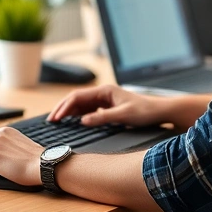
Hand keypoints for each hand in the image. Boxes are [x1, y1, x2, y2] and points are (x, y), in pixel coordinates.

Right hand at [48, 84, 167, 126]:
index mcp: (105, 90)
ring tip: (57, 121)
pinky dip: (78, 114)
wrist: (159, 111)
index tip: (55, 118)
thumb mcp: (123, 116)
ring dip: (69, 111)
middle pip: (76, 99)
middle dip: (63, 108)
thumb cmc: (144, 111)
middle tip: (51, 120)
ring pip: (81, 104)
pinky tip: (72, 122)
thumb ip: (102, 118)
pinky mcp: (108, 106)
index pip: (78, 96)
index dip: (64, 107)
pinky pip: (88, 109)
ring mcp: (105, 99)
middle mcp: (103, 93)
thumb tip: (82, 121)